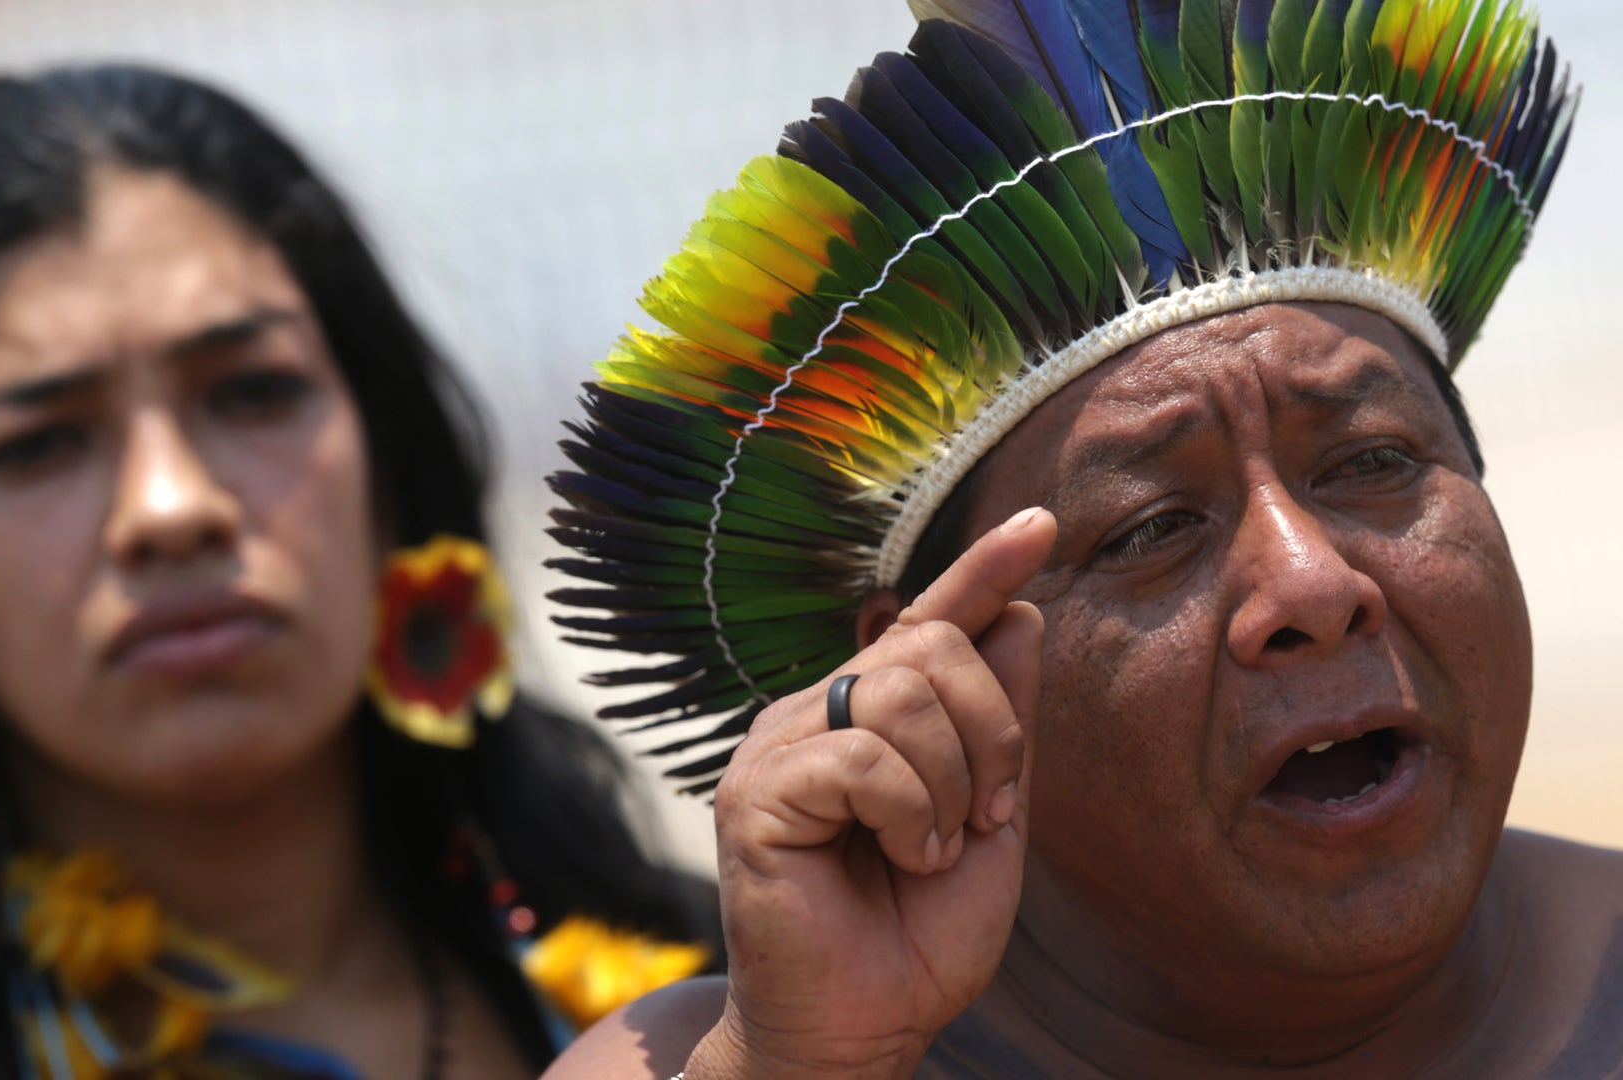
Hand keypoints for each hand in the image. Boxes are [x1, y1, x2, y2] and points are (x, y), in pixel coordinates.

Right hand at [688, 506, 1054, 1079]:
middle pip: (930, 645)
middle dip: (993, 731)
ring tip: (935, 847)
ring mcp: (777, 749)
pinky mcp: (755, 794)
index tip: (1041, 525)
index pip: (929, 621)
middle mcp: (815, 714)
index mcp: (867, 716)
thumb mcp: (990, 821)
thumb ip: (1001, 727)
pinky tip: (900, 857)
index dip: (983, 570)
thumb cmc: (916, 936)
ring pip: (899, 693)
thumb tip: (1022, 615)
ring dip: (954, 783)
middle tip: (988, 814)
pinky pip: (862, 756)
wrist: (862, 1027)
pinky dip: (910, 812)